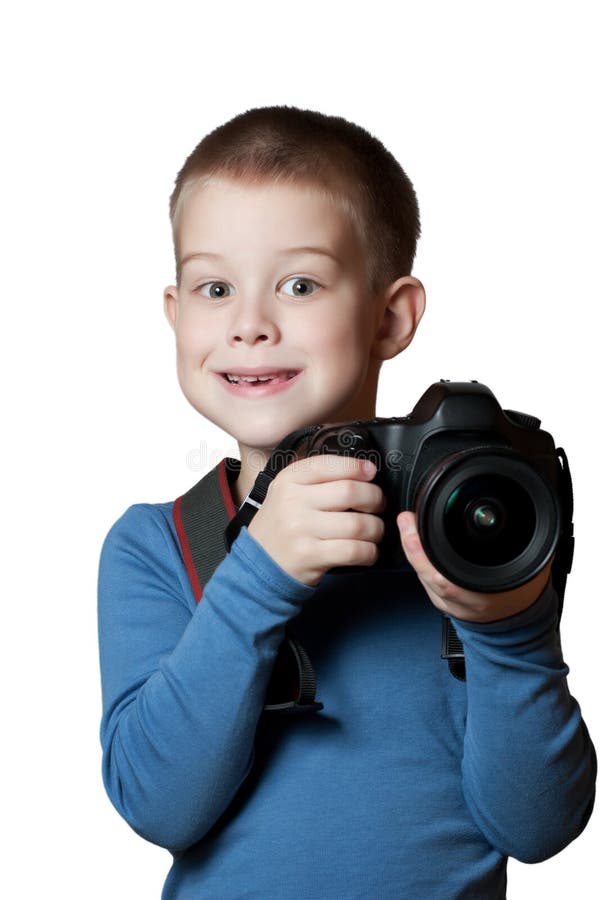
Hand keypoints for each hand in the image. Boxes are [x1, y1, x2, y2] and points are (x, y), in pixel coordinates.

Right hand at [248, 456, 384, 585]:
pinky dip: (370, 551)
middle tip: (378, 505)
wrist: (258, 564)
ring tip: (375, 531)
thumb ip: (316, 479)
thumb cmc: (281, 526)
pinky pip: (354, 550)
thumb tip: (363, 469)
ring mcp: (300, 529)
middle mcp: (292, 501)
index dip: (357, 466)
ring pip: (357, 523)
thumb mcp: (287, 493)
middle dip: (375, 498)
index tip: (371, 472)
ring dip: (376, 528)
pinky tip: (368, 551)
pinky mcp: (310, 555)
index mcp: (288, 480)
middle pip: (350, 491)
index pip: (329, 464)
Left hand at [397, 511, 551, 622]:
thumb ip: (526, 546)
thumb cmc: (524, 597)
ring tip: (407, 525)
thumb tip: (527, 517)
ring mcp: (449, 603)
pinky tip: (414, 541)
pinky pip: (425, 578)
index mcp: (482, 596)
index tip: (415, 526)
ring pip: (422, 578)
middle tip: (406, 520)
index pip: (445, 581)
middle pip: (428, 576)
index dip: (424, 555)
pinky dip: (418, 558)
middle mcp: (461, 602)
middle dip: (413, 547)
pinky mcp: (442, 600)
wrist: (519, 626)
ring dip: (412, 551)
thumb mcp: (532, 570)